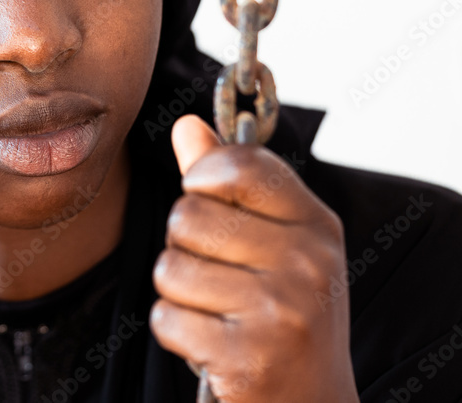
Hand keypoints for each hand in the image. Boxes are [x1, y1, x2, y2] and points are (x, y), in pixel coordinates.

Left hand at [149, 114, 358, 401]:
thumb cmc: (286, 315)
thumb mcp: (273, 243)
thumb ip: (228, 184)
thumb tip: (188, 126)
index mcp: (316, 225)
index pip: (241, 164)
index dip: (203, 177)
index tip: (206, 198)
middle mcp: (307, 262)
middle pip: (188, 216)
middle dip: (185, 248)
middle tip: (220, 278)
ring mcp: (282, 311)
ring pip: (170, 268)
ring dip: (179, 295)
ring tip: (218, 313)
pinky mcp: (249, 357)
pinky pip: (167, 318)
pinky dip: (176, 333)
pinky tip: (211, 345)